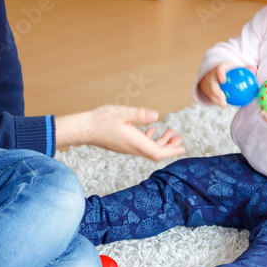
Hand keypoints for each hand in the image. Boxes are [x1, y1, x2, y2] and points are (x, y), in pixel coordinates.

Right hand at [54, 106, 184, 161]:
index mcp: (134, 142)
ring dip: (160, 142)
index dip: (171, 151)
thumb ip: (140, 115)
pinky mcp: (122, 143)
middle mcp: (131, 148)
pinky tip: (151, 130)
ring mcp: (126, 147)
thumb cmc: (101, 120)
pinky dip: (149, 138)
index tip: (182, 148)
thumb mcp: (122, 113)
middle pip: (155, 153)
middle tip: (179, 139)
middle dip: (169, 147)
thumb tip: (156, 116)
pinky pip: (139, 144)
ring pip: (147, 148)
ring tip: (170, 133)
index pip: (157, 152)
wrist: (83, 128)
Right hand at [199, 63, 257, 105]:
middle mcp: (211, 73)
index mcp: (219, 66)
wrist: (214, 69)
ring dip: (216, 99)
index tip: (223, 80)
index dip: (220, 74)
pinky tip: (223, 104)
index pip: (219, 69)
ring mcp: (206, 81)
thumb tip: (254, 69)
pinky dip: (215, 100)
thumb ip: (246, 68)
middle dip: (216, 92)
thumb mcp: (237, 67)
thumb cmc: (230, 70)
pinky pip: (208, 95)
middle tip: (224, 99)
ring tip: (225, 104)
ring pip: (209, 91)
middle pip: (212, 83)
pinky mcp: (204, 87)